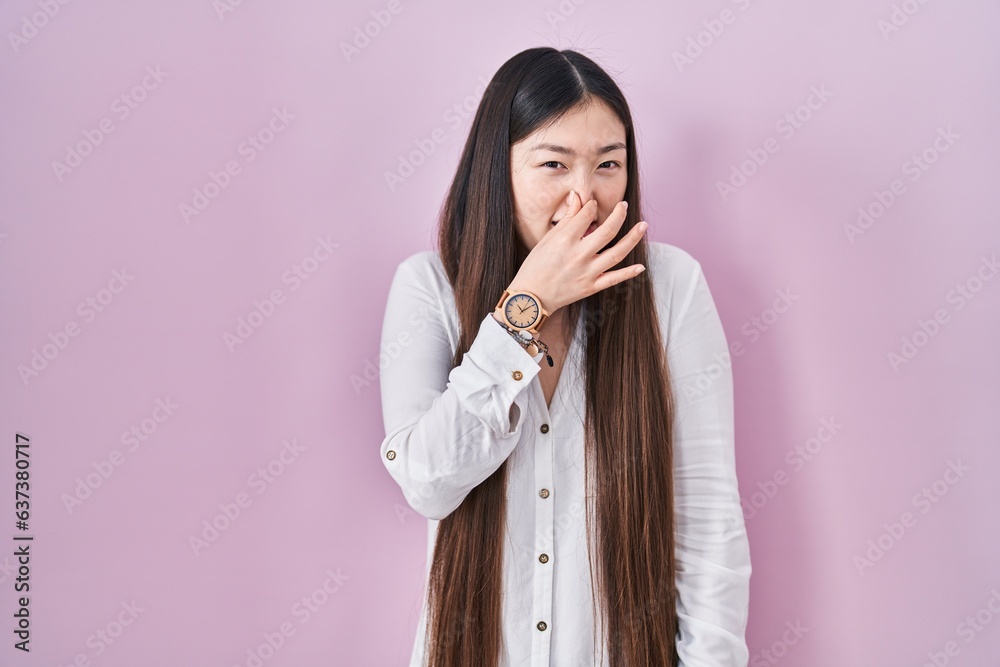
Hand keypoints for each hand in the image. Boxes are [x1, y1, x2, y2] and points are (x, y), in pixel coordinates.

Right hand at [507, 190, 647, 312]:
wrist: (531, 297)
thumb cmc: (536, 266)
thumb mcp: (547, 239)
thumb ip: (567, 219)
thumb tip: (577, 197)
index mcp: (564, 240)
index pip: (586, 215)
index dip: (592, 206)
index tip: (593, 204)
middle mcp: (578, 255)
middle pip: (607, 231)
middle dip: (619, 215)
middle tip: (624, 205)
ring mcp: (587, 272)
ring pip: (616, 253)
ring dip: (633, 238)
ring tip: (643, 225)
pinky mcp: (591, 287)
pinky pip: (614, 279)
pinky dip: (629, 273)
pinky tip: (641, 266)